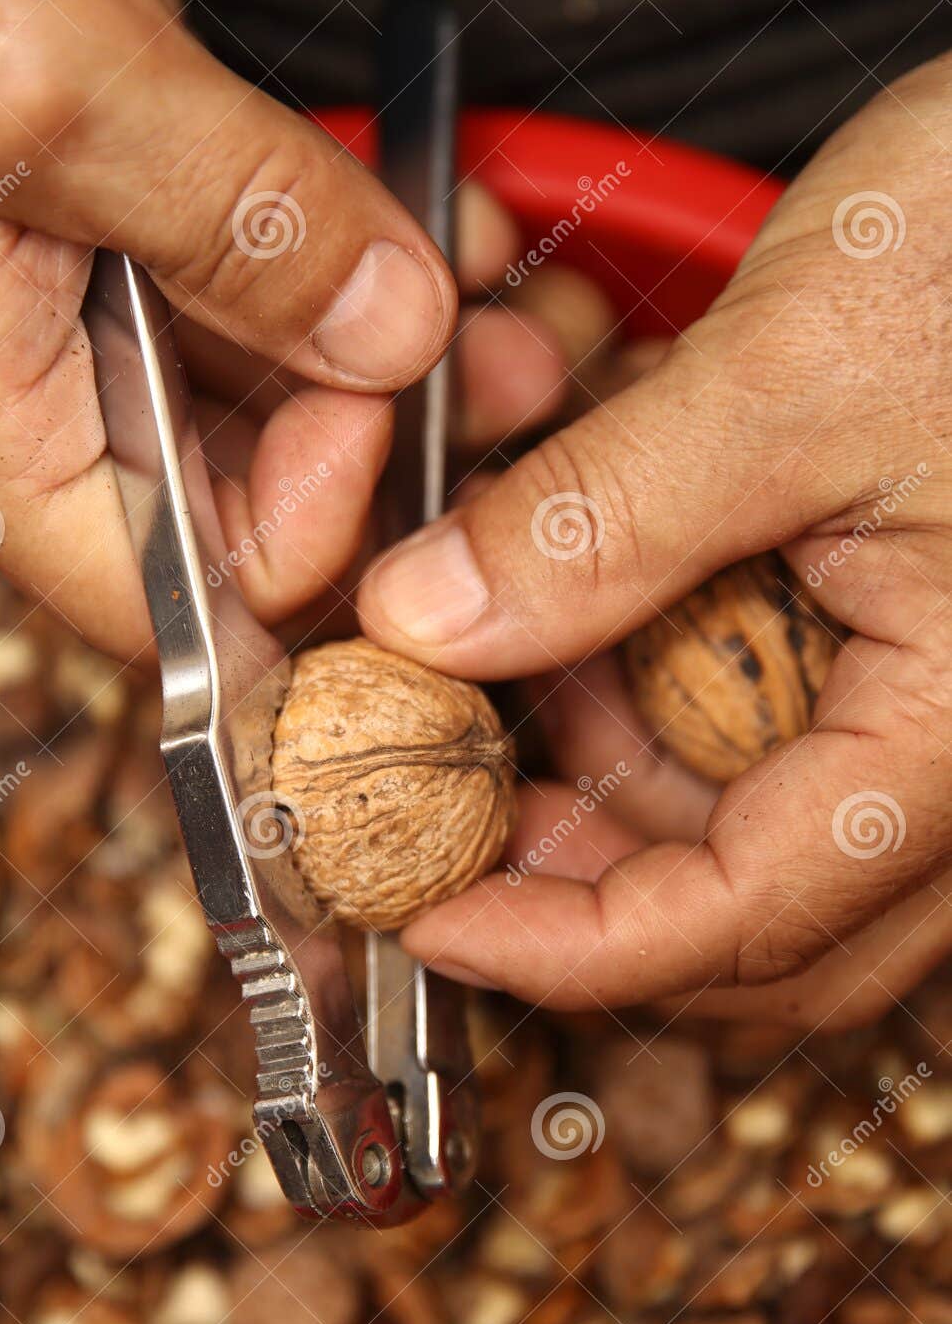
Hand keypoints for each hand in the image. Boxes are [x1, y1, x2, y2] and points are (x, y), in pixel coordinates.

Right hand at [0, 0, 459, 656]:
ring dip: (394, 347)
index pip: (170, 594)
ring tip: (491, 300)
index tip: (375, 414)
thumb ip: (236, 225)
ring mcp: (86, 288)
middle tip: (496, 378)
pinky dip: (357, 251)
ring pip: (271, 378)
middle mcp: (35, 374)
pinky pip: (267, 266)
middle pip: (241, 491)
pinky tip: (431, 217)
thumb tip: (388, 333)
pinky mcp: (133, 199)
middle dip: (378, 444)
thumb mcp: (47, 81)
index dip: (293, 536)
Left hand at [359, 54, 951, 1014]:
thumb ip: (600, 522)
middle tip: (454, 793)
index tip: (428, 921)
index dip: (567, 949)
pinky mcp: (922, 651)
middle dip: (589, 877)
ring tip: (520, 670)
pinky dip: (673, 704)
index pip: (747, 921)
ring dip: (621, 782)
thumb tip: (424, 620)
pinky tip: (604, 618)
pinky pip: (787, 738)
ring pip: (765, 836)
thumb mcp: (790, 374)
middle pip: (758, 917)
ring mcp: (947, 709)